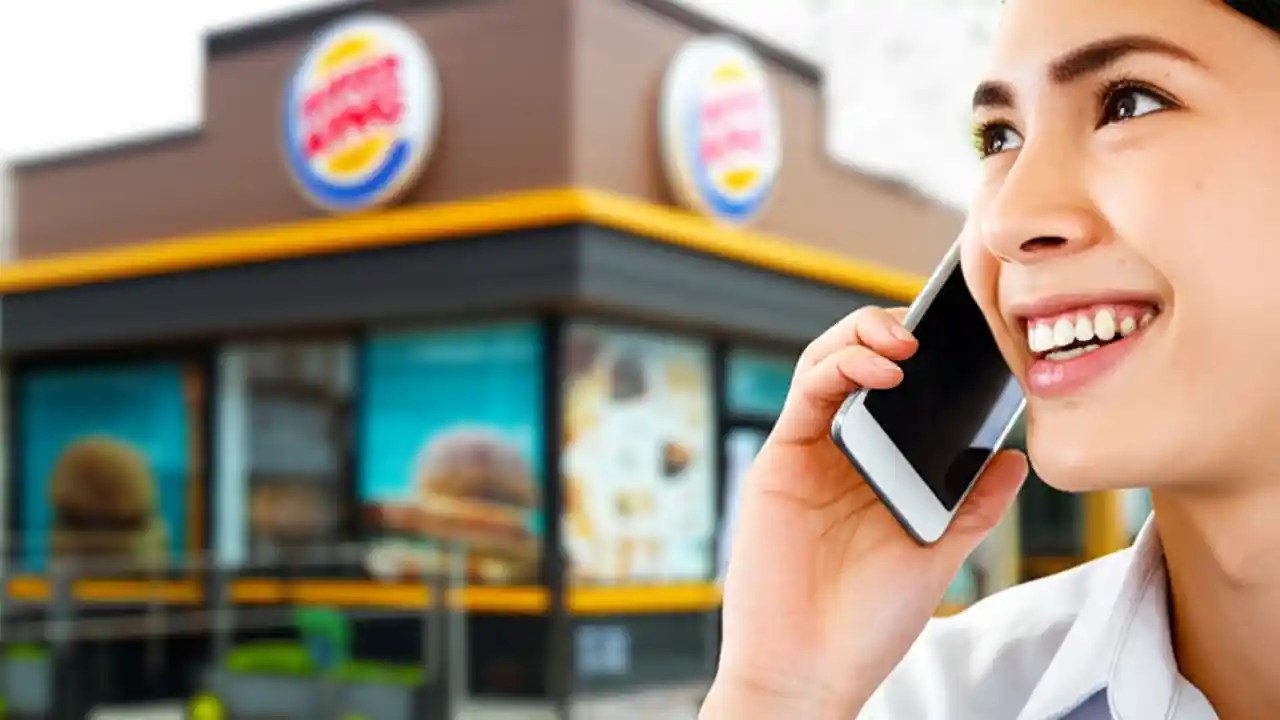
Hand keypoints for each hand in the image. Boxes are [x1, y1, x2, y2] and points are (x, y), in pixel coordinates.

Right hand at [701, 306, 1027, 718]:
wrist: (811, 672)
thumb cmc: (866, 625)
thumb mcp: (938, 555)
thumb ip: (972, 506)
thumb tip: (1014, 458)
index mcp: (876, 471)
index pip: (897, 392)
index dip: (926, 356)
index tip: (967, 339)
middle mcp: (837, 454)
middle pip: (857, 363)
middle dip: (890, 330)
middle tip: (932, 327)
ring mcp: (806, 454)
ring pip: (826, 363)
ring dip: (864, 337)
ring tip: (907, 343)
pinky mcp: (778, 462)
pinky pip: (804, 394)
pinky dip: (840, 368)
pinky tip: (882, 372)